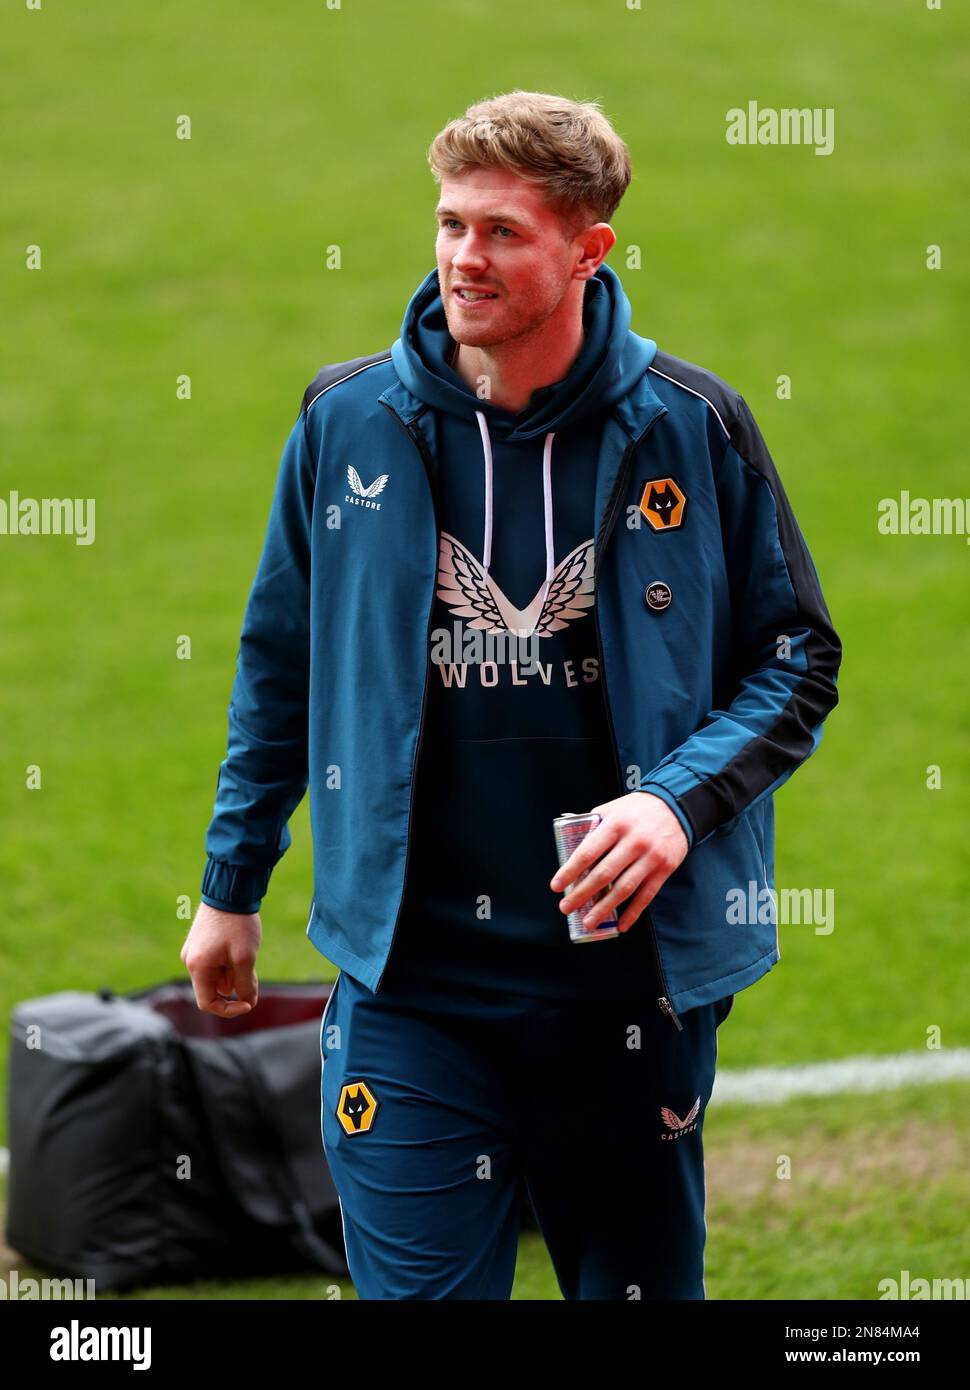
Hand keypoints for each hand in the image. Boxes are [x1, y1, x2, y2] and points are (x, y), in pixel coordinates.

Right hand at [180, 902, 261, 1016]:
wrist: (231, 890)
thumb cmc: (237, 924)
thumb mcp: (245, 958)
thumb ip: (245, 984)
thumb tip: (248, 1002)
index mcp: (197, 966)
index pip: (207, 1003)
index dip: (228, 1009)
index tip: (248, 1003)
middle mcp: (190, 960)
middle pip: (214, 988)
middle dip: (235, 985)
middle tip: (252, 971)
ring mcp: (194, 951)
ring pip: (216, 975)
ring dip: (233, 973)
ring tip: (247, 953)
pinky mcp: (200, 942)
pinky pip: (215, 963)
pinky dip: (230, 962)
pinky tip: (242, 947)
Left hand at [549, 793, 688, 932]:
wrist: (677, 806)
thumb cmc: (637, 809)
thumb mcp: (612, 809)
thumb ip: (593, 825)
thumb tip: (569, 844)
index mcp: (615, 825)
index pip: (588, 852)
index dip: (570, 871)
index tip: (556, 886)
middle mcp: (633, 842)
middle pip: (603, 874)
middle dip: (582, 894)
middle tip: (566, 908)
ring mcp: (650, 857)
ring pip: (624, 888)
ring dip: (604, 908)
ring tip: (588, 922)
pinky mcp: (665, 869)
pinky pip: (647, 895)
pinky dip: (633, 912)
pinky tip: (621, 925)